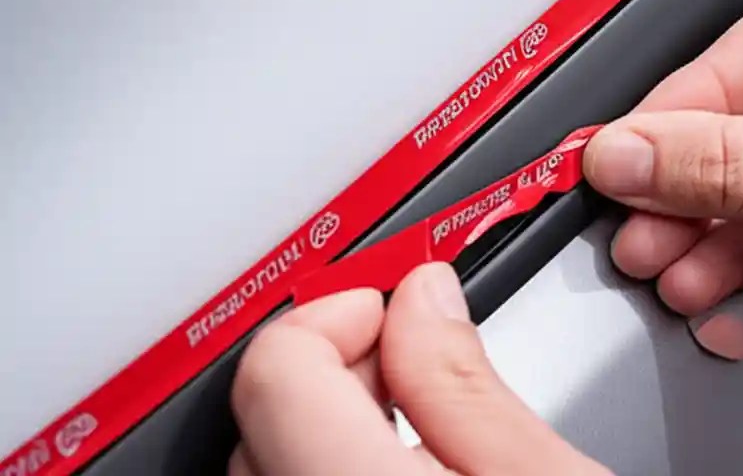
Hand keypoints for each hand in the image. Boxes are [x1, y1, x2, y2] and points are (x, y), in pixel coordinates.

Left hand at [228, 263, 607, 475]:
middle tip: (417, 341)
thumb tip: (423, 295)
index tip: (394, 295)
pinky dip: (326, 456)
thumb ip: (471, 384)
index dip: (338, 307)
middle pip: (261, 411)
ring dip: (328, 411)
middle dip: (339, 356)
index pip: (277, 367)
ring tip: (415, 405)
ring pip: (266, 457)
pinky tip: (398, 458)